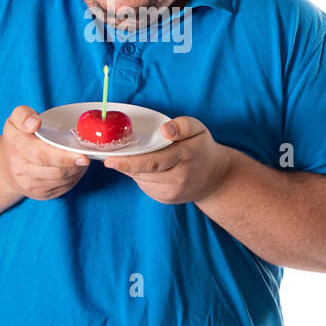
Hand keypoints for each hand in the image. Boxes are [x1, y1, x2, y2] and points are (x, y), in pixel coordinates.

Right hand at [0, 105, 90, 200]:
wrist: (7, 165)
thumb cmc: (18, 137)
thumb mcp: (16, 118)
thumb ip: (24, 115)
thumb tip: (35, 123)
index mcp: (17, 148)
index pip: (43, 156)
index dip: (65, 157)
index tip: (83, 156)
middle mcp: (21, 170)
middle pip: (56, 171)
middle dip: (75, 164)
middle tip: (87, 156)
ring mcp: (30, 186)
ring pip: (62, 180)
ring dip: (76, 170)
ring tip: (80, 158)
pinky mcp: (40, 195)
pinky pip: (63, 187)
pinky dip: (73, 177)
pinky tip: (74, 167)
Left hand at [103, 116, 233, 204]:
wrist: (215, 178)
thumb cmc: (202, 148)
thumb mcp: (198, 129)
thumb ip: (182, 125)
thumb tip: (165, 130)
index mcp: (185, 156)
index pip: (154, 161)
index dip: (130, 162)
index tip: (109, 160)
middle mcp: (178, 178)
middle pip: (143, 172)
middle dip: (125, 165)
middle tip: (109, 158)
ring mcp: (171, 192)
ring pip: (141, 179)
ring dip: (133, 169)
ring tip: (134, 158)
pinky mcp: (165, 199)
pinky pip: (144, 186)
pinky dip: (140, 176)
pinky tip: (147, 168)